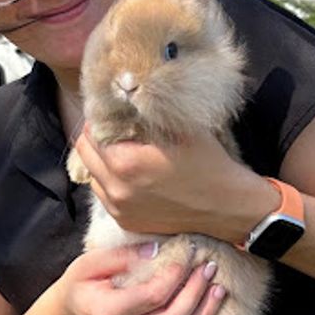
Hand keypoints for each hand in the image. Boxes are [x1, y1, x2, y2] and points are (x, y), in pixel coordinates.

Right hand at [54, 242, 225, 314]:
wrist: (73, 311)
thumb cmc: (82, 281)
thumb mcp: (91, 261)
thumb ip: (123, 256)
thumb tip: (158, 249)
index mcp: (106, 311)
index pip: (151, 296)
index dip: (174, 274)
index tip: (188, 250)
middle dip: (195, 293)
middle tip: (209, 266)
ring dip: (203, 311)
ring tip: (218, 285)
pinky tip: (212, 301)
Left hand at [73, 126, 262, 240]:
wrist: (228, 207)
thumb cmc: (208, 163)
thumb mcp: (181, 128)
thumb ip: (148, 111)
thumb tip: (125, 92)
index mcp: (126, 163)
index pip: (92, 133)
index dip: (99, 118)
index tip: (111, 111)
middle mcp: (116, 190)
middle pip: (86, 155)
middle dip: (95, 138)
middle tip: (112, 127)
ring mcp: (120, 210)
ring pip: (93, 177)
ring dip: (101, 161)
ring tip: (121, 151)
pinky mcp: (128, 223)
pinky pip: (106, 196)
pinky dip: (111, 182)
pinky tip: (130, 174)